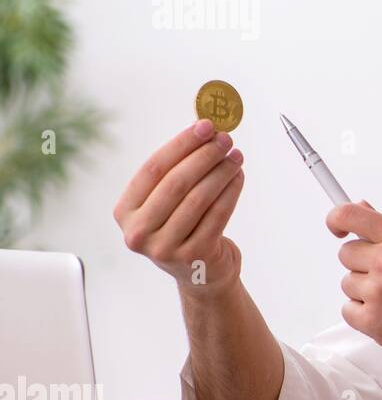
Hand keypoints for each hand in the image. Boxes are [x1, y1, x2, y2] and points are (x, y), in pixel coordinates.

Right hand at [114, 119, 245, 291]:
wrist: (201, 274)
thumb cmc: (184, 227)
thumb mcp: (168, 201)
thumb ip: (177, 168)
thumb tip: (203, 128)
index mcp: (125, 212)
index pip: (153, 169)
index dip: (181, 144)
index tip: (205, 125)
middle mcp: (139, 232)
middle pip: (176, 183)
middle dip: (204, 155)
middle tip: (225, 138)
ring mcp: (165, 247)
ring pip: (199, 198)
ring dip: (221, 171)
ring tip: (236, 156)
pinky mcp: (194, 255)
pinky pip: (217, 214)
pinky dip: (231, 191)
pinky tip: (238, 176)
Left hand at [326, 200, 381, 385]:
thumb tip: (365, 210)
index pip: (350, 215)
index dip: (337, 219)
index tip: (337, 227)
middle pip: (346, 253)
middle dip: (363, 263)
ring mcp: (378, 291)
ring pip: (348, 283)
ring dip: (365, 290)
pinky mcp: (372, 321)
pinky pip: (348, 310)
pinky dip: (364, 315)